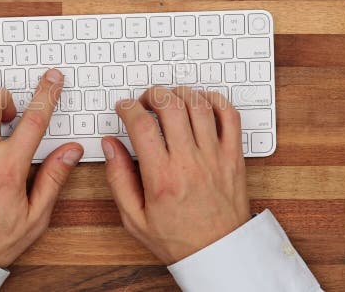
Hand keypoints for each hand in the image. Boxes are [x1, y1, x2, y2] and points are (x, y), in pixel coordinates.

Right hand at [101, 86, 249, 264]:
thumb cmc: (178, 238)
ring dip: (180, 93)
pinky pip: (229, 116)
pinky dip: (215, 100)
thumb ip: (118, 178)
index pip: (141, 125)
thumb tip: (110, 146)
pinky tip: (201, 102)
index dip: (127, 108)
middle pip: (170, 106)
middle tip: (145, 101)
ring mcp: (215, 156)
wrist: (218, 252)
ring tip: (169, 99)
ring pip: (198, 105)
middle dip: (152, 94)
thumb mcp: (134, 217)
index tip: (124, 108)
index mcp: (162, 177)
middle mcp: (189, 162)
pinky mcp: (234, 156)